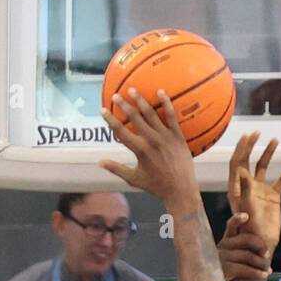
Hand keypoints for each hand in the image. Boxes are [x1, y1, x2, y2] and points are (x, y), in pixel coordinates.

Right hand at [100, 89, 197, 206]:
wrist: (181, 190)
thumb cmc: (156, 186)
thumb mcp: (134, 178)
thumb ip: (116, 169)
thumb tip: (99, 163)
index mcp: (139, 151)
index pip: (120, 131)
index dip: (110, 120)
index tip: (103, 110)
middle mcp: (151, 141)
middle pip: (134, 118)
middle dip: (123, 105)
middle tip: (116, 95)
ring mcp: (165, 137)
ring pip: (151, 114)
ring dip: (140, 100)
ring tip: (132, 90)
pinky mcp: (177, 137)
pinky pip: (171, 116)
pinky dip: (166, 103)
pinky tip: (161, 91)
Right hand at [218, 214, 271, 280]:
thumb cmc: (225, 278)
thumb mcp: (232, 263)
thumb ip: (245, 256)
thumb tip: (266, 260)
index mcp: (225, 242)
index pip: (231, 226)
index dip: (238, 219)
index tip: (246, 216)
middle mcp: (222, 247)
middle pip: (245, 239)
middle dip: (260, 246)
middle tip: (267, 255)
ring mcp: (221, 257)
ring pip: (247, 255)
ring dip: (261, 263)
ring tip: (268, 269)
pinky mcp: (223, 269)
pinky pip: (244, 268)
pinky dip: (257, 273)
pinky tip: (264, 275)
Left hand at [227, 133, 280, 259]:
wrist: (263, 244)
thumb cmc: (251, 230)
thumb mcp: (247, 209)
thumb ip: (245, 190)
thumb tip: (243, 172)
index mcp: (237, 188)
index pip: (236, 163)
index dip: (240, 149)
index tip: (247, 136)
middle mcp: (247, 186)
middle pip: (247, 161)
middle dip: (251, 146)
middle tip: (257, 133)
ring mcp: (261, 190)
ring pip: (263, 167)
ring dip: (268, 153)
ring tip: (275, 140)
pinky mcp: (273, 197)